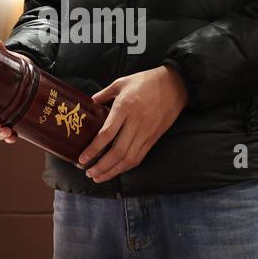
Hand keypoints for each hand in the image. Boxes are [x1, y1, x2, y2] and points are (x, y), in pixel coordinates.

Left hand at [80, 66, 187, 183]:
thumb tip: (90, 102)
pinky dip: (126, 167)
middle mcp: (136, 123)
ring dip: (112, 171)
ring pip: (129, 159)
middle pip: (117, 152)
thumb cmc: (146, 81)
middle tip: (88, 172)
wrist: (175, 85)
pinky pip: (139, 157)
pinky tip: (116, 170)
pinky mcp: (154, 138)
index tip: (82, 159)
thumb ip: (104, 93)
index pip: (107, 134)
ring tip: (98, 177)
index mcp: (125, 108)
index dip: (93, 149)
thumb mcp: (122, 82)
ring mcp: (146, 132)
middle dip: (101, 166)